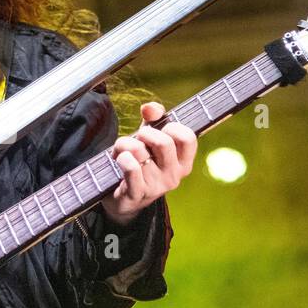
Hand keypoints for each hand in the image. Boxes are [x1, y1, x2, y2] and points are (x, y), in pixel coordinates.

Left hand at [100, 102, 196, 225]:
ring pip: (139, 151)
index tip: (161, 129)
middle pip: (164, 142)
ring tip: (121, 151)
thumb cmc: (141, 163)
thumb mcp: (150, 139)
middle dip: (145, 133)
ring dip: (124, 144)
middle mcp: (174, 176)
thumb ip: (154, 119)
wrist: (125, 199)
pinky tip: (119, 159)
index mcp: (183, 162)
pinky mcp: (137, 194)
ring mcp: (156, 187)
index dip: (172, 126)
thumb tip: (149, 108)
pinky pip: (131, 167)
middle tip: (137, 138)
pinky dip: (121, 157)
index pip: (187, 137)